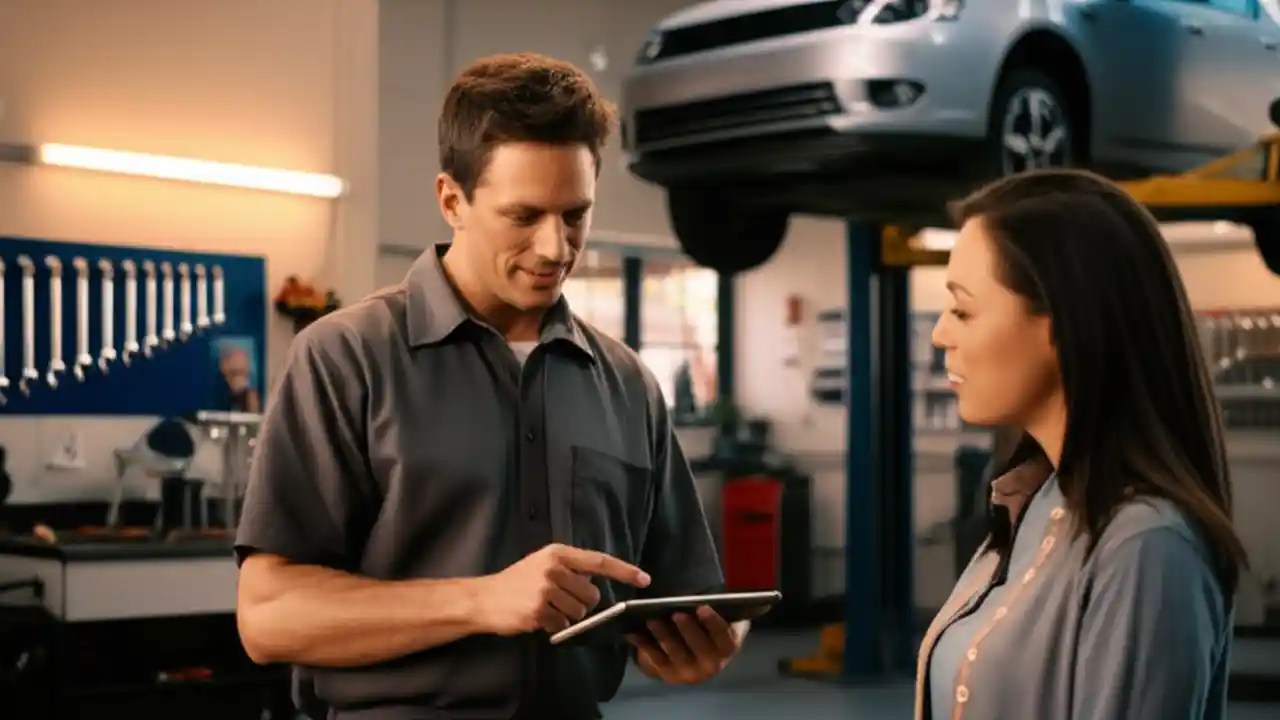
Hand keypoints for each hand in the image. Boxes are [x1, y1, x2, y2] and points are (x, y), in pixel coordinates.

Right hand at [477, 543, 650, 635]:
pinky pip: (562, 625)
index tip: (644, 579)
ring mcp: (545, 591)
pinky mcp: (538, 612)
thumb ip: (570, 569)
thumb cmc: (517, 581)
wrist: (485, 597)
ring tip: (546, 608)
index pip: (600, 561)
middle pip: (592, 595)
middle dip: (582, 603)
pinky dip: (554, 626)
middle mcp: (554, 569)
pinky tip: (538, 617)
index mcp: (558, 553)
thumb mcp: (543, 564)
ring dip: (567, 616)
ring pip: (579, 613)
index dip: (624, 571)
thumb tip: (596, 584)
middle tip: (560, 601)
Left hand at [626, 606, 743, 684]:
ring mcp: (690, 673)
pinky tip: (634, 633)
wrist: (695, 655)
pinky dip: (645, 646)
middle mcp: (712, 665)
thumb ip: (712, 609)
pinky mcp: (670, 676)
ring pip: (677, 655)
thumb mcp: (715, 618)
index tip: (701, 607)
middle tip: (676, 614)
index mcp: (727, 647)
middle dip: (688, 631)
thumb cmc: (707, 626)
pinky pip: (656, 660)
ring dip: (664, 637)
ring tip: (652, 620)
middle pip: (701, 648)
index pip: (725, 637)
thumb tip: (696, 595)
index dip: (714, 623)